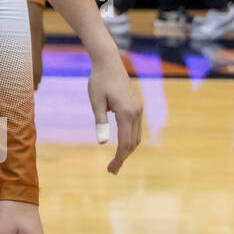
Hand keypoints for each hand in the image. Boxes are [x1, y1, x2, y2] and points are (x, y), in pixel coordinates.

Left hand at [87, 52, 142, 173]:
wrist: (109, 63)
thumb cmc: (98, 81)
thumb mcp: (95, 101)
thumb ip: (99, 121)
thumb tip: (101, 143)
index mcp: (125, 112)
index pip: (124, 143)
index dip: (118, 158)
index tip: (111, 170)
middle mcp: (136, 113)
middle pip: (132, 143)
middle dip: (123, 158)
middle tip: (112, 171)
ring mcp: (138, 110)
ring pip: (136, 137)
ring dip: (127, 150)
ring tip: (115, 162)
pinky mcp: (136, 107)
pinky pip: (135, 129)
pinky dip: (130, 140)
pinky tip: (121, 146)